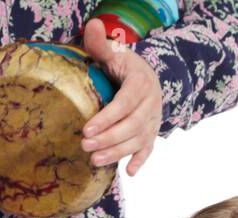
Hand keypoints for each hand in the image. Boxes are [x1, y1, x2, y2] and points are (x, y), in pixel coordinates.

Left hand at [80, 19, 163, 175]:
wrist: (147, 77)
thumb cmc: (124, 67)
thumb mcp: (114, 54)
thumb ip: (101, 45)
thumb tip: (93, 25)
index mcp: (140, 83)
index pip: (125, 103)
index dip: (107, 118)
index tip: (87, 129)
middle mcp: (151, 103)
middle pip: (131, 125)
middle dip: (109, 138)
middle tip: (85, 147)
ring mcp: (152, 120)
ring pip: (138, 140)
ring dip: (117, 153)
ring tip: (95, 161)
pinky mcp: (151, 133)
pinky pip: (149, 149)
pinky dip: (141, 161)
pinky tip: (129, 173)